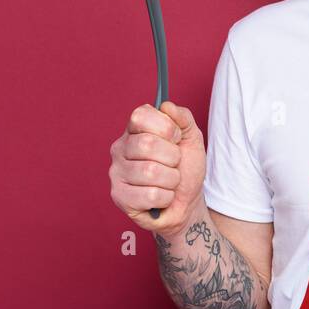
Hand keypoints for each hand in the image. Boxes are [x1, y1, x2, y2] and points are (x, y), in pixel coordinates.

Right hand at [109, 101, 206, 234]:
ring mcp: (116, 172)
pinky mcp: (119, 197)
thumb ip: (183, 118)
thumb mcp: (192, 138)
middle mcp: (120, 148)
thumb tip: (166, 106)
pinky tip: (162, 197)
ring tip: (169, 182)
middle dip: (172, 157)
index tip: (176, 138)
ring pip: (150, 172)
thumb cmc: (186, 169)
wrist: (187, 202)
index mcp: (135, 130)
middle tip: (174, 164)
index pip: (140, 115)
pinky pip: (150, 195)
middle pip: (147, 144)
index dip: (165, 127)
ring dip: (171, 179)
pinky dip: (165, 197)